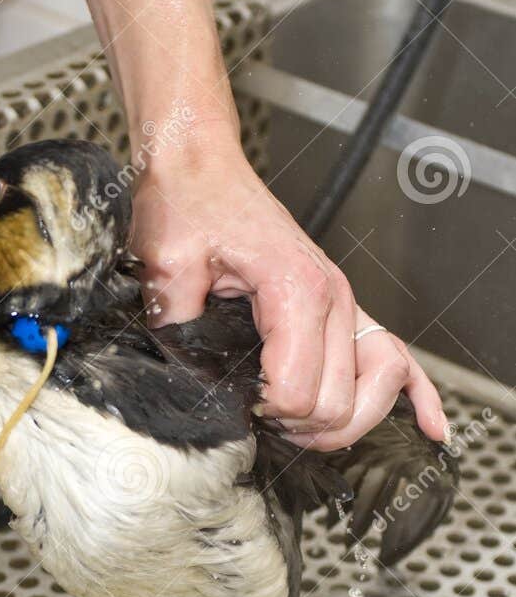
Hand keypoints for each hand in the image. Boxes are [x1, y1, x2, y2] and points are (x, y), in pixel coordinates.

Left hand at [131, 145, 449, 451]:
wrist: (201, 166)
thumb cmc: (188, 204)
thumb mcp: (167, 265)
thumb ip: (178, 324)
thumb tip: (189, 378)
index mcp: (295, 289)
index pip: (299, 391)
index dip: (265, 412)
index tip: (237, 402)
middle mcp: (334, 297)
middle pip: (340, 402)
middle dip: (298, 425)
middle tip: (259, 417)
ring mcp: (346, 302)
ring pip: (380, 387)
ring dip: (346, 422)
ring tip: (301, 427)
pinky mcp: (345, 307)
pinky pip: (399, 356)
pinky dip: (419, 395)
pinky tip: (430, 430)